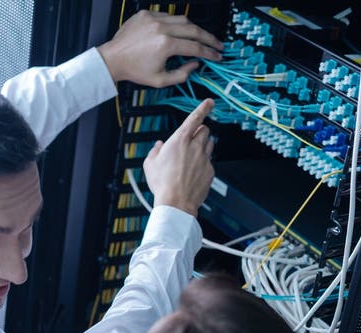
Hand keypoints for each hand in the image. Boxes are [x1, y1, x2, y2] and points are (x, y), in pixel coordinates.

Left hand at [98, 10, 222, 85]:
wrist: (113, 59)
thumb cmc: (133, 70)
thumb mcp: (160, 80)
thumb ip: (181, 74)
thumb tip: (195, 64)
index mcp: (165, 45)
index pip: (195, 47)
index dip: (209, 52)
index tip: (218, 56)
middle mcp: (161, 28)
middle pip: (193, 29)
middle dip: (208, 37)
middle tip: (217, 44)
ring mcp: (154, 18)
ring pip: (182, 19)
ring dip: (193, 28)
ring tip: (200, 38)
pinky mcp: (147, 14)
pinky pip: (168, 16)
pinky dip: (176, 24)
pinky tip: (178, 33)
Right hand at [143, 98, 214, 216]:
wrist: (176, 202)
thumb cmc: (162, 184)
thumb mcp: (150, 164)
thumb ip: (155, 151)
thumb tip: (158, 146)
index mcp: (180, 139)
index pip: (196, 117)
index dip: (204, 107)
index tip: (209, 102)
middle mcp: (195, 146)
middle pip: (205, 130)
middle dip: (199, 132)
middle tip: (191, 140)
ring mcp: (204, 159)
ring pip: (210, 144)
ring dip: (203, 146)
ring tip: (192, 157)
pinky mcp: (210, 171)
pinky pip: (209, 163)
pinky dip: (203, 164)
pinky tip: (193, 173)